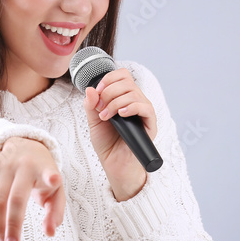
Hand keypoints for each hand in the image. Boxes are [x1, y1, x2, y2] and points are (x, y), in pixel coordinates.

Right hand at [0, 136, 64, 240]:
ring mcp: (5, 164)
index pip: (49, 172)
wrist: (26, 147)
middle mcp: (24, 164)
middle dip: (13, 225)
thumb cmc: (43, 174)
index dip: (51, 176)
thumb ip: (55, 212)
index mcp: (45, 168)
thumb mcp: (55, 190)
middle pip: (16, 198)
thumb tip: (50, 233)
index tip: (55, 179)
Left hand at [83, 68, 157, 199]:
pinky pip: (145, 107)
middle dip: (109, 91)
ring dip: (116, 102)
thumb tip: (89, 89)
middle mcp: (135, 102)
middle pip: (127, 81)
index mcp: (123, 98)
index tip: (97, 92)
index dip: (109, 79)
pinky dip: (131, 107)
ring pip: (134, 93)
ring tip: (106, 116)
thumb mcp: (94, 121)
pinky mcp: (150, 123)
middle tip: (100, 107)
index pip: (122, 76)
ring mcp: (143, 112)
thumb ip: (91, 105)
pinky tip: (120, 115)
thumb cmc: (107, 143)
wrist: (114, 164)